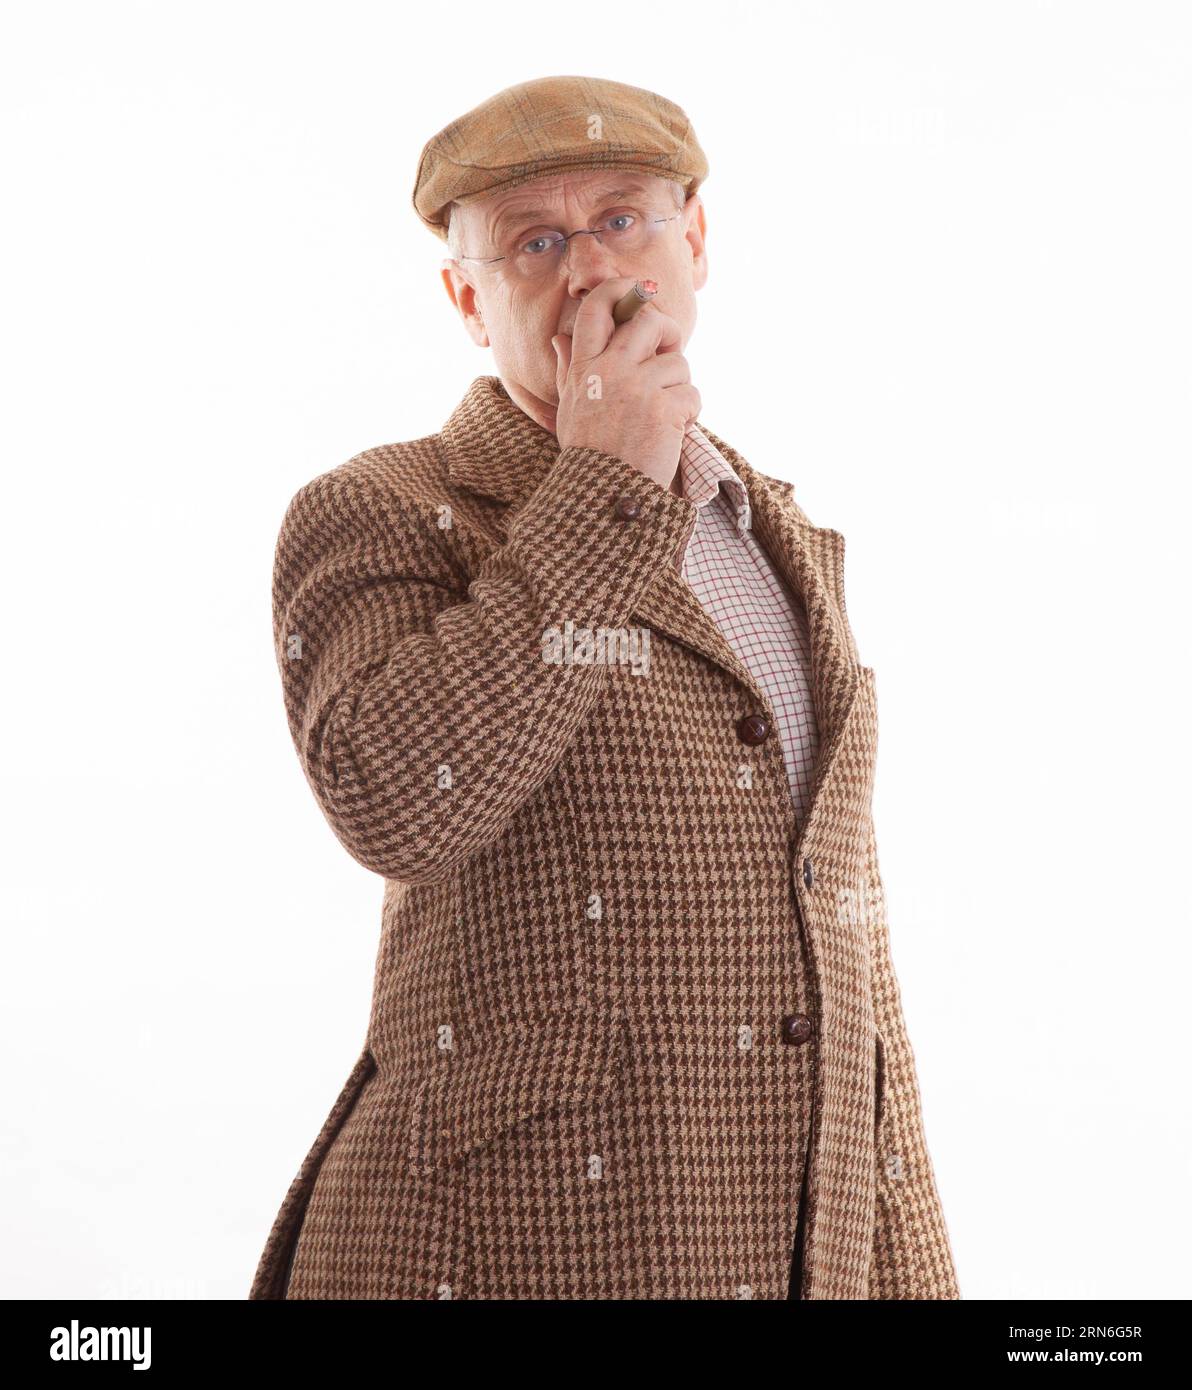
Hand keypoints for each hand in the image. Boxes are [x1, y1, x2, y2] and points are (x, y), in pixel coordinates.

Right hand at [551, 277, 699, 491]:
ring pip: (679, 363)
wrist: (602, 497)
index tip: (638, 291)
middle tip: (669, 354)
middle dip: (668, 333)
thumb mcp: (569, 407)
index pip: (599, 308)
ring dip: (680, 386)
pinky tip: (672, 433)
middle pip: (650, 321)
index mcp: (585, 367)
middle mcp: (610, 371)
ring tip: (665, 414)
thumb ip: (569, 368)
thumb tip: (560, 337)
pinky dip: (689, 414)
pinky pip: (692, 394)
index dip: (621, 290)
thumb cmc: (587, 454)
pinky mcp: (664, 410)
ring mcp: (638, 389)